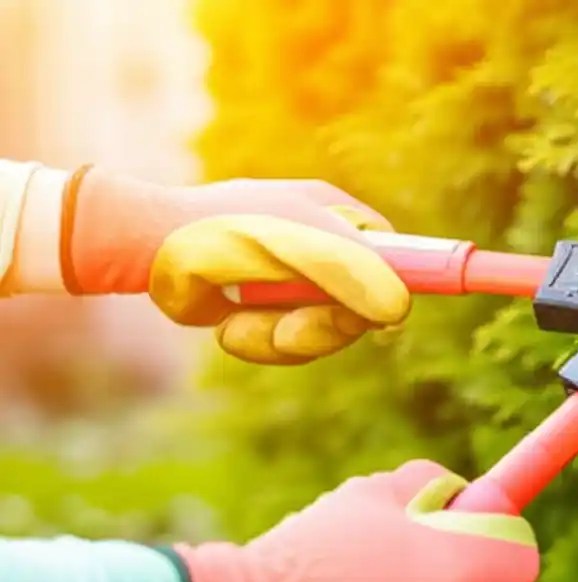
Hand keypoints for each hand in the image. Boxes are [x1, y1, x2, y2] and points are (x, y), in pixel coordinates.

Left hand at [68, 171, 410, 363]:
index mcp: (338, 217)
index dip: (408, 285)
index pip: (399, 256)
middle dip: (325, 327)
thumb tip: (399, 310)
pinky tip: (228, 324)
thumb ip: (349, 274)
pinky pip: (291, 344)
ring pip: (327, 333)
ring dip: (285, 339)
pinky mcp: (270, 310)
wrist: (146, 248)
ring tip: (242, 324)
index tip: (403, 314)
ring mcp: (298, 281)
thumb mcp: (292, 246)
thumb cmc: (219, 232)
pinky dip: (260, 343)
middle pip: (365, 307)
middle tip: (288, 331)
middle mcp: (326, 248)